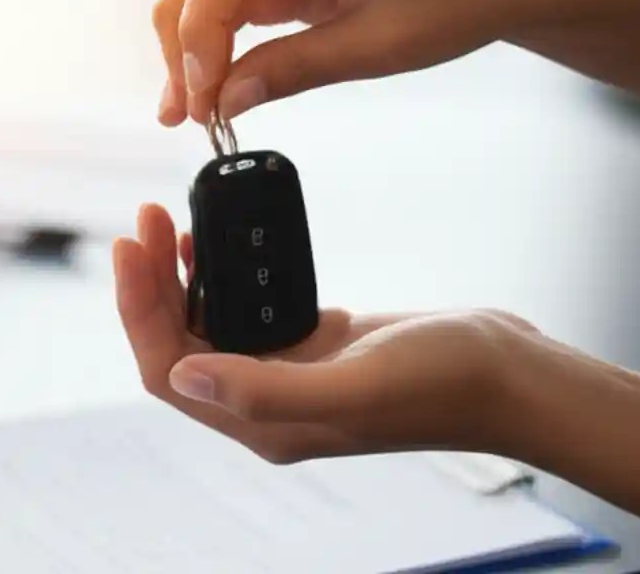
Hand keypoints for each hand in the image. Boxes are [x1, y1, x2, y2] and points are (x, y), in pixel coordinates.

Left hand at [113, 203, 544, 462]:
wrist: (511, 374)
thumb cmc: (445, 382)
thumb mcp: (355, 383)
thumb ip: (265, 390)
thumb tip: (182, 374)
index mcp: (263, 423)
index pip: (168, 369)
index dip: (137, 310)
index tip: (128, 244)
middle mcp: (266, 403)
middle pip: (176, 342)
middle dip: (149, 283)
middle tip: (145, 216)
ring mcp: (288, 371)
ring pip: (205, 323)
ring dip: (177, 275)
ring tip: (169, 220)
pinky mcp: (313, 342)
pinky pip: (244, 306)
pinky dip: (220, 272)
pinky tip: (216, 239)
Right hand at [154, 0, 531, 124]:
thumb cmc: (453, 0)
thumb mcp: (374, 46)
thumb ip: (292, 70)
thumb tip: (222, 103)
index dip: (198, 34)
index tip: (198, 97)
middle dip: (186, 49)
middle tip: (183, 116)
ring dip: (194, 52)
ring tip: (191, 112)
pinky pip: (232, 0)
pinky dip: (218, 44)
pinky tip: (211, 88)